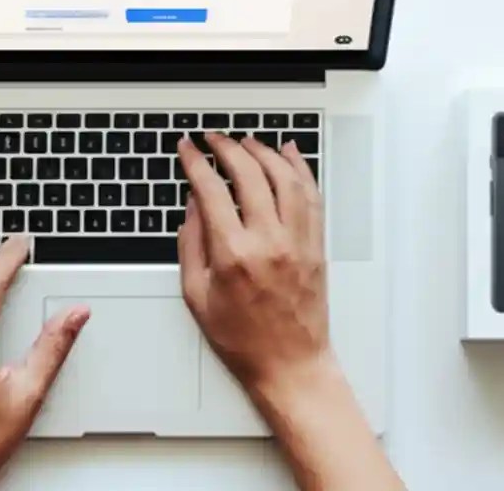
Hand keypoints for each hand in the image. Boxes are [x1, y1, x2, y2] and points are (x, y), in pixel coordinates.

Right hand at [175, 133, 331, 398]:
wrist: (290, 365)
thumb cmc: (244, 340)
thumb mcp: (197, 297)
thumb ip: (191, 245)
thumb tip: (193, 206)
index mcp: (234, 255)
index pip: (211, 191)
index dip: (196, 162)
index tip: (187, 148)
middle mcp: (268, 242)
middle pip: (249, 174)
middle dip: (227, 147)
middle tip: (214, 138)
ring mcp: (297, 241)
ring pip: (284, 178)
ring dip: (263, 151)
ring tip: (246, 140)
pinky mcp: (315, 245)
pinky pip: (311, 195)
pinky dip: (300, 169)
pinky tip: (289, 154)